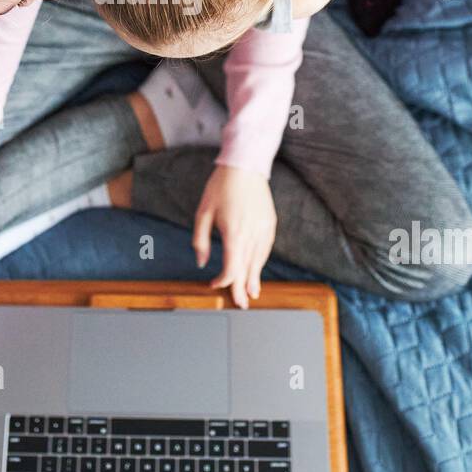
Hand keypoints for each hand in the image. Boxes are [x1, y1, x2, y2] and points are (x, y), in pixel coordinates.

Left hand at [192, 165, 276, 308]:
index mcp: (234, 234)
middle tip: (240, 305)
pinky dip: (260, 262)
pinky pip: (266, 250)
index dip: (223, 282)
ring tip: (252, 292)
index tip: (214, 284)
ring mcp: (264, 230)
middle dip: (242, 289)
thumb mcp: (203, 213)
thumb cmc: (221, 187)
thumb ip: (200, 240)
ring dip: (254, 278)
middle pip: (247, 270)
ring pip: (259, 261)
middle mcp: (252, 236)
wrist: (245, 166)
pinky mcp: (271, 224)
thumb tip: (201, 262)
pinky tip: (256, 268)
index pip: (231, 269)